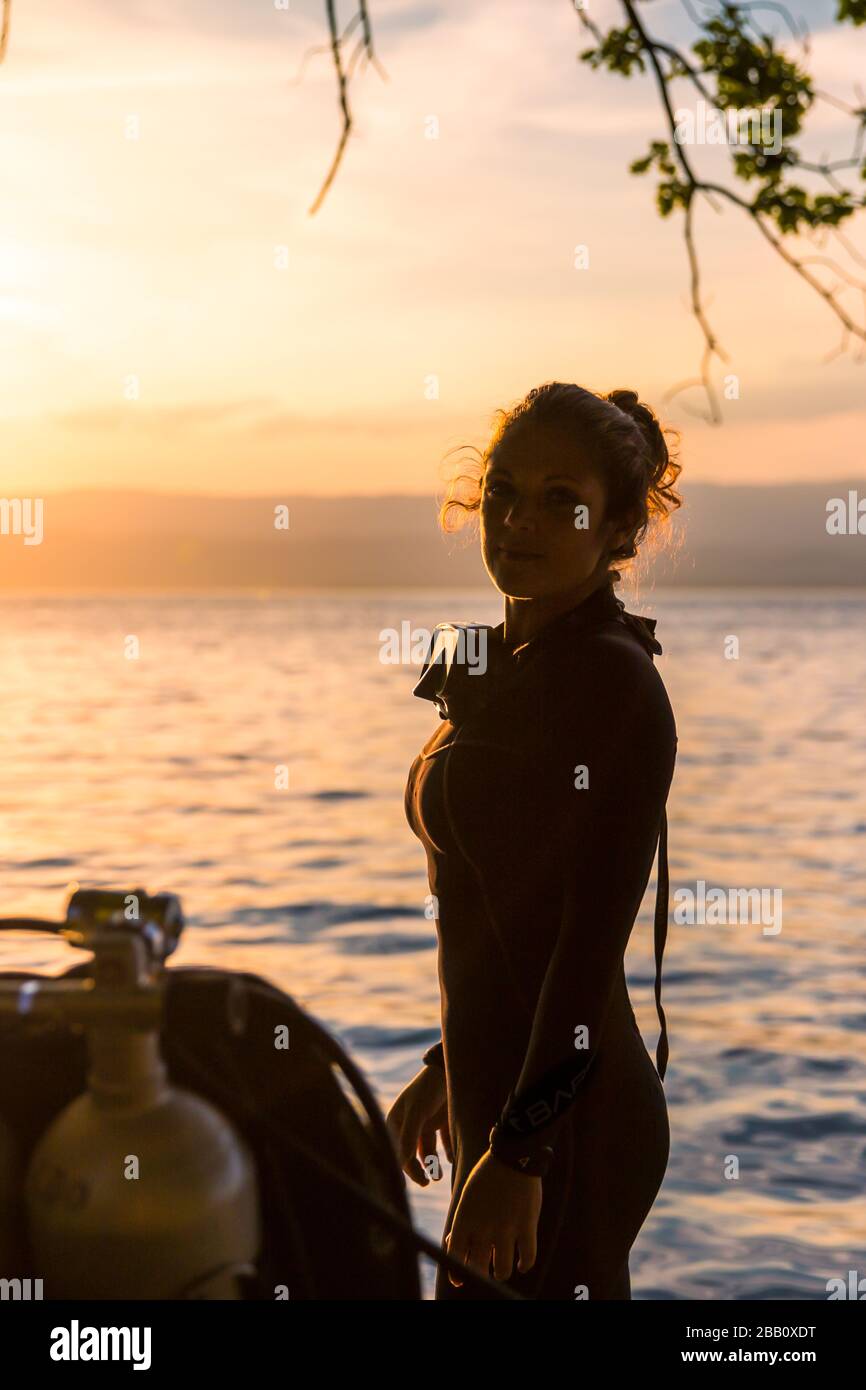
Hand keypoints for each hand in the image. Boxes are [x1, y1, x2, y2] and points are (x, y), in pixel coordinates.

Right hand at [385, 1066, 452, 1186]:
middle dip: (418, 1169)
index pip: (399, 1150)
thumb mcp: (417, 1111)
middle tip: (428, 1182)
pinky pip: (444, 1142)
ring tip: (438, 1177)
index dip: (406, 1168)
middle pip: (412, 1154)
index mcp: (396, 1121)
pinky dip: (448, 1152)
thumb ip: (410, 1136)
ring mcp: (426, 1123)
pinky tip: (453, 1160)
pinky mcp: (442, 1121)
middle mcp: (409, 1124)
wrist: (449, 1068)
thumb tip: (403, 1161)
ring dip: (432, 1164)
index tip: (417, 1182)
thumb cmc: (428, 1088)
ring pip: (427, 1151)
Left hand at [444, 1149, 540, 1285]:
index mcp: (464, 1219)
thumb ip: (462, 1222)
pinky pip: (528, 1258)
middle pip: (478, 1269)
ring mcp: (506, 1229)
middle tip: (483, 1272)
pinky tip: (522, 1263)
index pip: (455, 1258)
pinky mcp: (527, 1226)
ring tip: (502, 1268)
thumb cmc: (487, 1175)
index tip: (460, 1279)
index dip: (456, 1273)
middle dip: (479, 1274)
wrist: (513, 1154)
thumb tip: (454, 1243)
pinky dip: (525, 1264)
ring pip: (503, 1270)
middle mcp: (483, 1228)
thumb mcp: (467, 1197)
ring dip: (501, 1272)